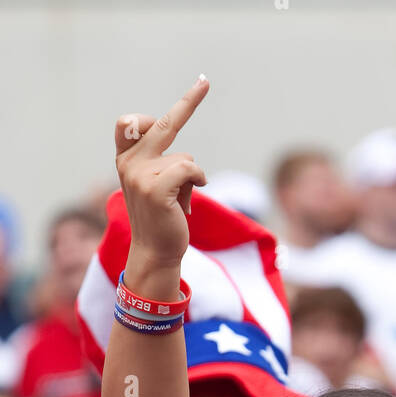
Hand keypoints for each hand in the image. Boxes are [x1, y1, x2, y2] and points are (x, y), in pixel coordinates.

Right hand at [114, 77, 209, 272]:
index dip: (149, 115)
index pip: (130, 123)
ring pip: (185, 159)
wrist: (155, 252)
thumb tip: (188, 163)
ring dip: (190, 179)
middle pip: (161, 125)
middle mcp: (129, 163)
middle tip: (205, 81)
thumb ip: (161, 165)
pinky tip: (188, 203)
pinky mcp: (156, 188)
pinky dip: (196, 181)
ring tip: (178, 202)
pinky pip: (189, 169)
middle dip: (188, 102)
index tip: (180, 96)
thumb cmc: (161, 219)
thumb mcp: (155, 186)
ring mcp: (140, 175)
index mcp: (126, 160)